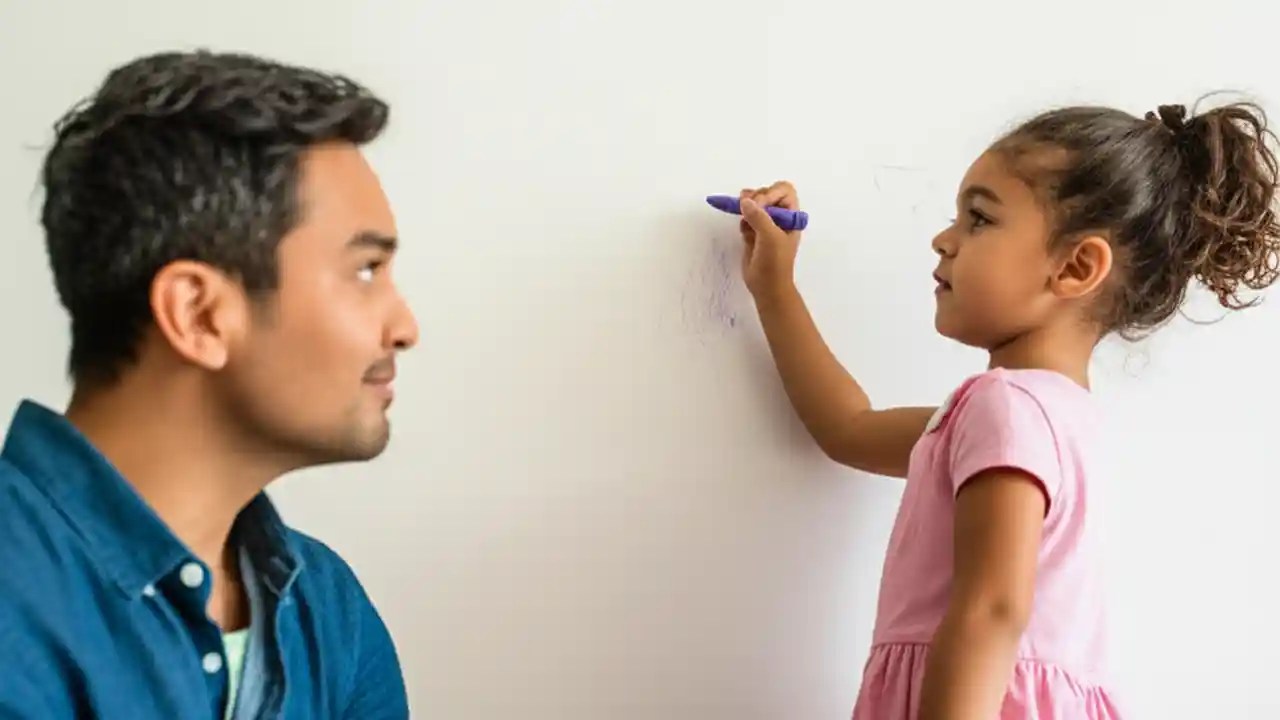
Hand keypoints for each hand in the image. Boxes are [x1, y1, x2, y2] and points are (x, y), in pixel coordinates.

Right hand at [738, 181, 801, 301]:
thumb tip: (744, 200)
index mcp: (791, 215)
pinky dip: (742, 219)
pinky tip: (743, 230)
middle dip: (756, 198)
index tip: (760, 205)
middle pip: (767, 193)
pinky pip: (746, 217)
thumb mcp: (770, 237)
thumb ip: (759, 216)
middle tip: (747, 209)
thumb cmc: (775, 262)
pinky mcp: (753, 233)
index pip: (784, 190)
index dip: (771, 193)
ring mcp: (766, 224)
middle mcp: (780, 217)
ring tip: (743, 217)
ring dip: (747, 207)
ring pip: (754, 204)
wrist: (767, 286)